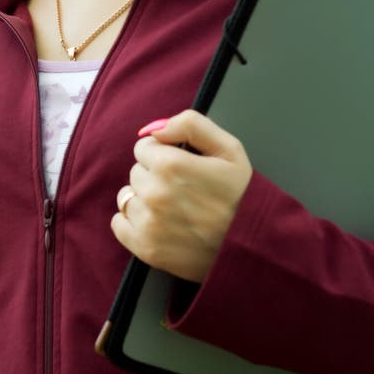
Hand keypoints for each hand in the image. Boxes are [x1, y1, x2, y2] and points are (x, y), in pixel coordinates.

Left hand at [111, 110, 252, 281]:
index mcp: (172, 165)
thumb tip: (155, 128)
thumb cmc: (243, 195)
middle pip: (136, 171)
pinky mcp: (146, 249)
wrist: (254, 247)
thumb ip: (191, 124)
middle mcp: (155, 193)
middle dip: (154, 175)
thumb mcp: (229, 148)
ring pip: (127, 196)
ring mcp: (149, 223)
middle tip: (182, 188)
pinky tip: (158, 223)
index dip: (163, 152)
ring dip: (143, 198)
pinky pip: (119, 224)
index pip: (144, 147)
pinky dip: (132, 222)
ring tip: (172, 207)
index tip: (181, 165)